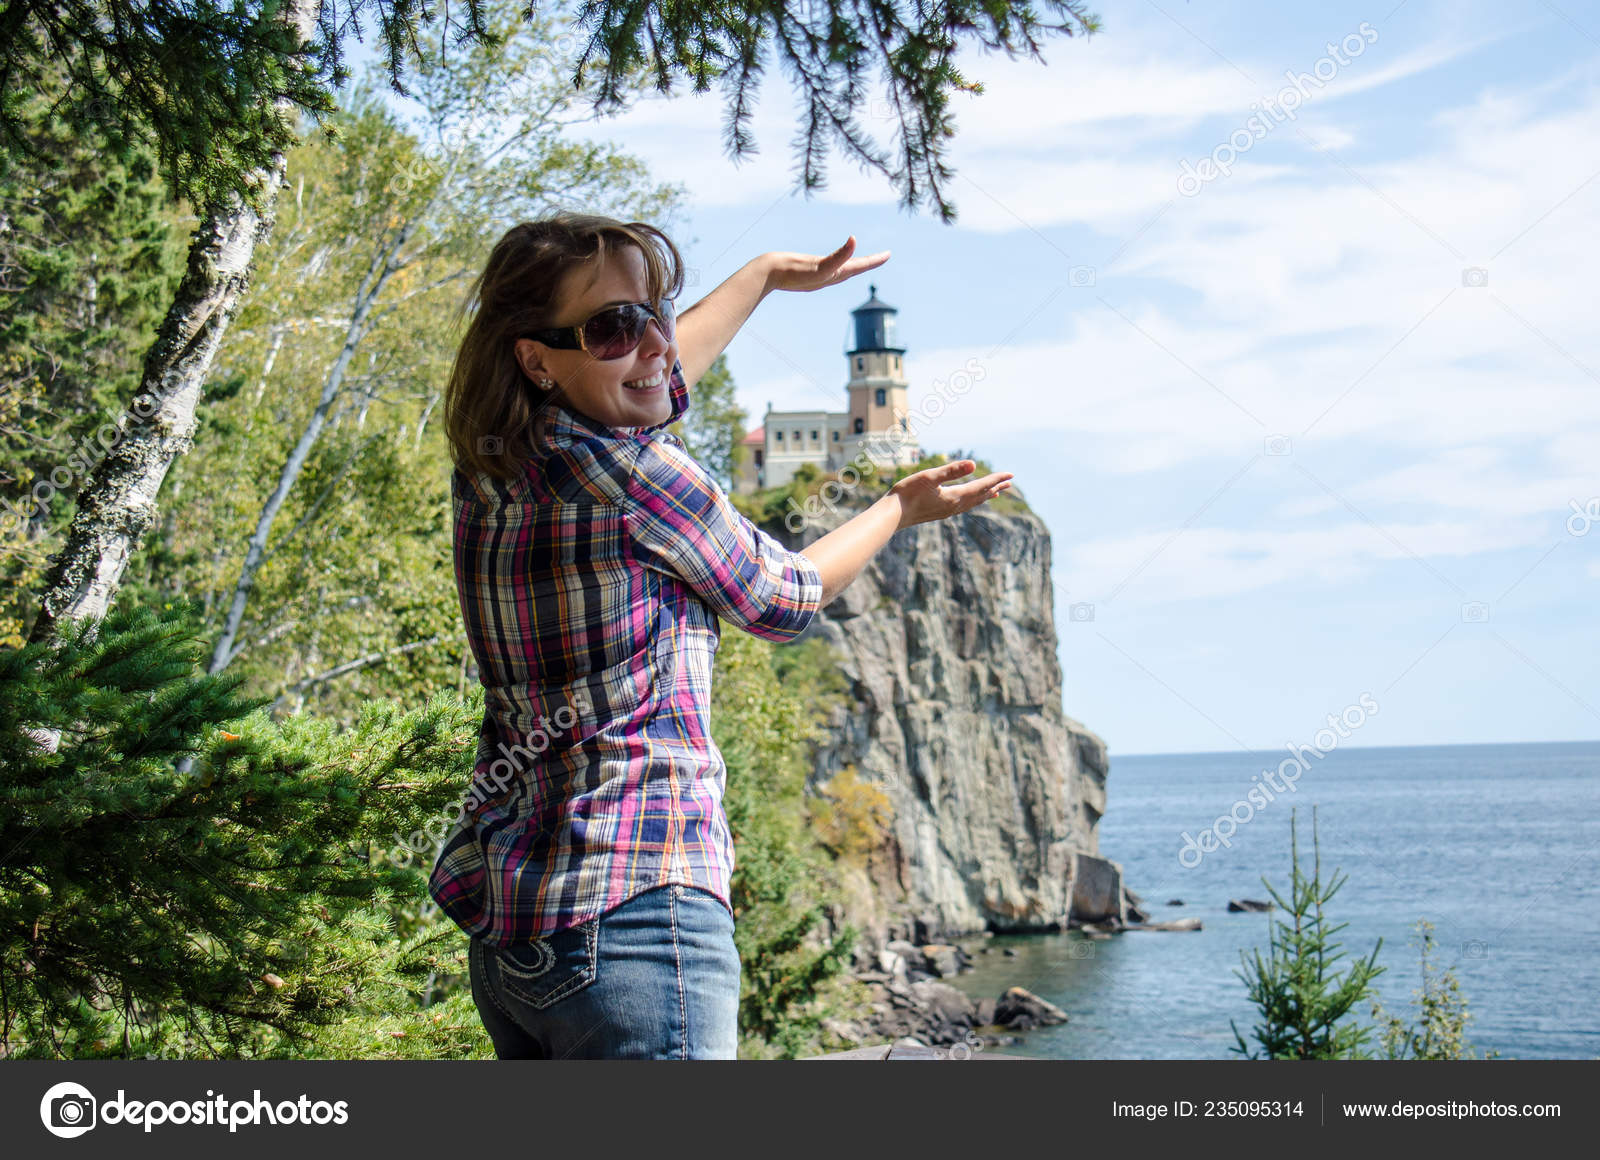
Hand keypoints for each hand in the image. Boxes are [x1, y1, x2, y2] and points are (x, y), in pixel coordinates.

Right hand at [761, 236, 889, 293]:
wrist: (767, 274)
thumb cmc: (793, 271)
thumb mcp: (820, 265)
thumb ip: (839, 256)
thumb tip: (854, 241)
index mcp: (834, 274)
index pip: (860, 266)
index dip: (875, 260)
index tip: (889, 254)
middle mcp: (828, 276)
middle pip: (854, 269)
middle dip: (868, 263)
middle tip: (882, 257)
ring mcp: (817, 275)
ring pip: (841, 269)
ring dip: (853, 265)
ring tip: (861, 262)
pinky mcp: (807, 271)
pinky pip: (826, 266)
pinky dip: (834, 261)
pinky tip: (831, 263)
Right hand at [889, 460, 1014, 530]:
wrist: (893, 515)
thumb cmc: (908, 494)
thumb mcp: (930, 477)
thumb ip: (952, 471)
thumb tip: (974, 464)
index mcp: (955, 497)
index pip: (981, 486)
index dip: (996, 479)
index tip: (1011, 475)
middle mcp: (954, 506)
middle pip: (980, 496)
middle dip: (995, 488)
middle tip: (1010, 482)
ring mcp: (947, 511)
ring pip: (972, 502)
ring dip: (985, 495)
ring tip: (995, 492)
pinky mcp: (939, 512)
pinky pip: (963, 506)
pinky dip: (972, 501)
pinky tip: (968, 500)